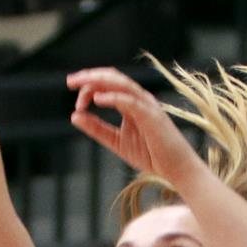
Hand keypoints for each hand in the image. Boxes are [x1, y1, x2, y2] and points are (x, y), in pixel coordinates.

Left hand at [66, 67, 201, 185]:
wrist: (176, 169)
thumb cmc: (150, 155)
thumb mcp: (116, 141)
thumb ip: (96, 128)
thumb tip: (74, 116)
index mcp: (131, 103)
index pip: (107, 84)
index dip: (89, 88)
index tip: (77, 104)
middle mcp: (139, 99)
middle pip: (113, 78)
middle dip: (90, 76)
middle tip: (70, 81)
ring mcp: (147, 106)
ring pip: (121, 84)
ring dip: (99, 82)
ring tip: (80, 85)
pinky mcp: (152, 116)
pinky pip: (131, 102)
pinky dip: (114, 97)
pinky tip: (98, 99)